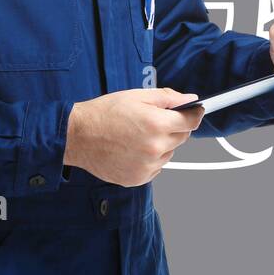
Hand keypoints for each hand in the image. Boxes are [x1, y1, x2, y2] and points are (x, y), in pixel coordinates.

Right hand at [64, 88, 204, 186]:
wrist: (78, 136)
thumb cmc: (104, 114)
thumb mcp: (137, 96)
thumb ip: (167, 97)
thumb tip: (189, 100)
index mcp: (157, 124)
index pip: (191, 121)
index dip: (194, 114)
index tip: (195, 111)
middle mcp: (155, 148)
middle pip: (182, 137)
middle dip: (174, 127)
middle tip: (154, 120)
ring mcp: (147, 166)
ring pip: (169, 153)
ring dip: (161, 144)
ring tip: (138, 135)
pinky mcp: (138, 178)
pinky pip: (156, 167)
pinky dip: (150, 159)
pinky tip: (133, 149)